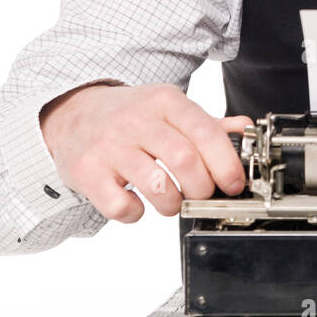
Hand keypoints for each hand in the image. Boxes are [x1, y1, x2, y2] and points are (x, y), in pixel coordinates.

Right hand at [39, 82, 251, 222]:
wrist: (71, 113)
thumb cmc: (129, 116)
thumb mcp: (169, 109)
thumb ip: (207, 124)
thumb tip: (244, 130)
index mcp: (164, 102)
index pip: (206, 132)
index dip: (226, 164)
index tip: (234, 184)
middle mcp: (136, 121)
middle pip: (185, 160)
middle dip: (202, 188)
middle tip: (201, 195)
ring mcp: (109, 146)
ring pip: (157, 186)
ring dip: (173, 204)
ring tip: (171, 201)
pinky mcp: (86, 172)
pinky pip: (120, 206)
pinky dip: (136, 214)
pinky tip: (136, 203)